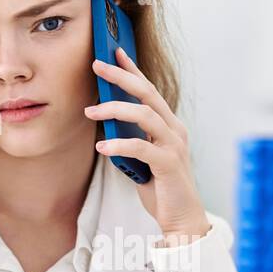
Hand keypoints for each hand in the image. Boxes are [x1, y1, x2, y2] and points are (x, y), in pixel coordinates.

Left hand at [85, 46, 210, 243]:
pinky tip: (102, 147)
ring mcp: (174, 145)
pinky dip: (119, 145)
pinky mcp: (169, 164)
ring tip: (90, 111)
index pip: (149, 90)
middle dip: (121, 77)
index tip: (115, 52)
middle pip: (147, 93)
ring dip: (114, 109)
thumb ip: (132, 139)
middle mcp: (175, 130)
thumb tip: (106, 123)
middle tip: (97, 66)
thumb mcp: (143, 158)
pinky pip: (141, 148)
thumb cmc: (162, 189)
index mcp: (169, 126)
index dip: (132, 69)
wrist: (182, 220)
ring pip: (144, 115)